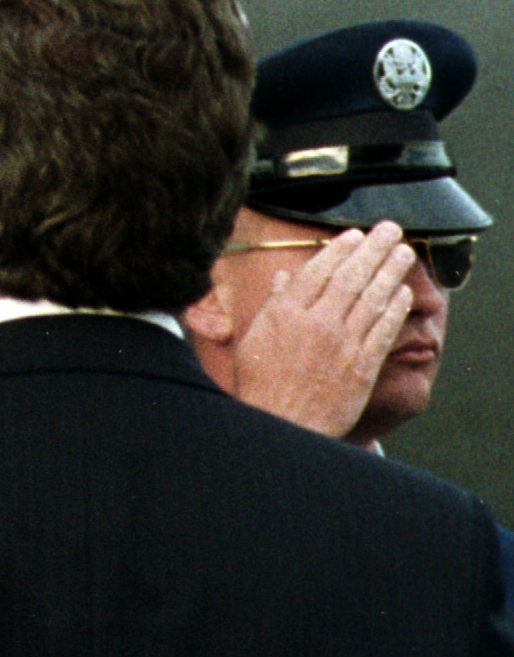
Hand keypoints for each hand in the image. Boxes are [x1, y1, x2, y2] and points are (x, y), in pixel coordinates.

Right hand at [232, 223, 415, 437]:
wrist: (281, 426)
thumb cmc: (261, 386)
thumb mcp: (253, 340)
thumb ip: (272, 305)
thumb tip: (283, 278)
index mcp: (284, 315)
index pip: (317, 271)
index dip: (339, 250)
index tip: (354, 235)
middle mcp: (316, 324)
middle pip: (350, 277)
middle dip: (373, 249)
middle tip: (389, 229)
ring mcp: (341, 345)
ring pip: (372, 299)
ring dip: (391, 272)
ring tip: (404, 253)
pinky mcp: (361, 366)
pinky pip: (383, 331)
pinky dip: (395, 310)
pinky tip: (403, 294)